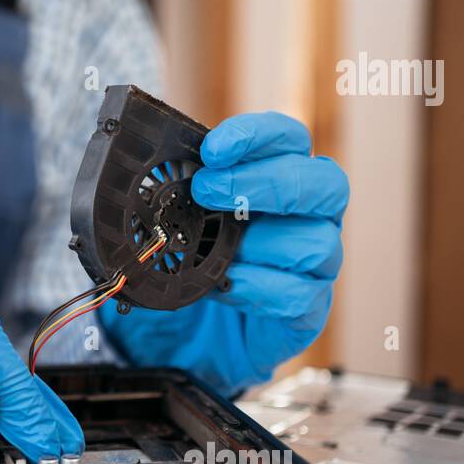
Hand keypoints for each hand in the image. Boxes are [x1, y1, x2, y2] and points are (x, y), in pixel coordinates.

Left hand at [100, 111, 347, 396]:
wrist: (205, 327)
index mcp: (285, 176)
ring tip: (216, 249)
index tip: (212, 149)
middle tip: (207, 190)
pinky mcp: (310, 307)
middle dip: (265, 182)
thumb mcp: (185, 216)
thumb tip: (138, 164)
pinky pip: (301, 295)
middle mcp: (313, 215)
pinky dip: (258, 288)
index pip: (290, 139)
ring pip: (317, 243)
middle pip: (326, 184)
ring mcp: (318, 262)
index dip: (257, 137)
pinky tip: (225, 285)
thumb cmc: (200, 256)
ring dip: (260, 243)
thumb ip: (181, 189)